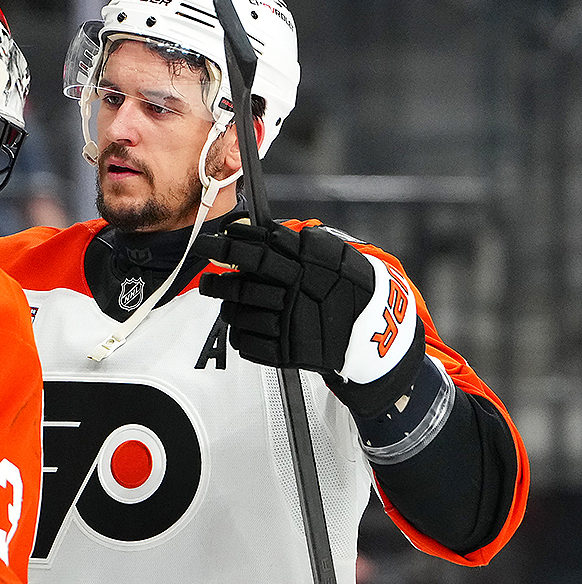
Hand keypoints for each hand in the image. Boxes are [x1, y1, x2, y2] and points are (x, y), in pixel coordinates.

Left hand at [193, 217, 423, 416]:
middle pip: (239, 286)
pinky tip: (243, 326)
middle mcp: (293, 294)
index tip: (211, 241)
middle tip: (206, 279)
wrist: (377, 329)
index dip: (228, 246)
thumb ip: (296, 242)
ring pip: (237, 315)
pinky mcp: (285, 352)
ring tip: (226, 302)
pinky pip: (246, 343)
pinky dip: (239, 333)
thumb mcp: (331, 253)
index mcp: (303, 266)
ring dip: (226, 307)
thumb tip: (262, 230)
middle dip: (215, 282)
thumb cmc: (350, 285)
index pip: (255, 251)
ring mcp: (288, 325)